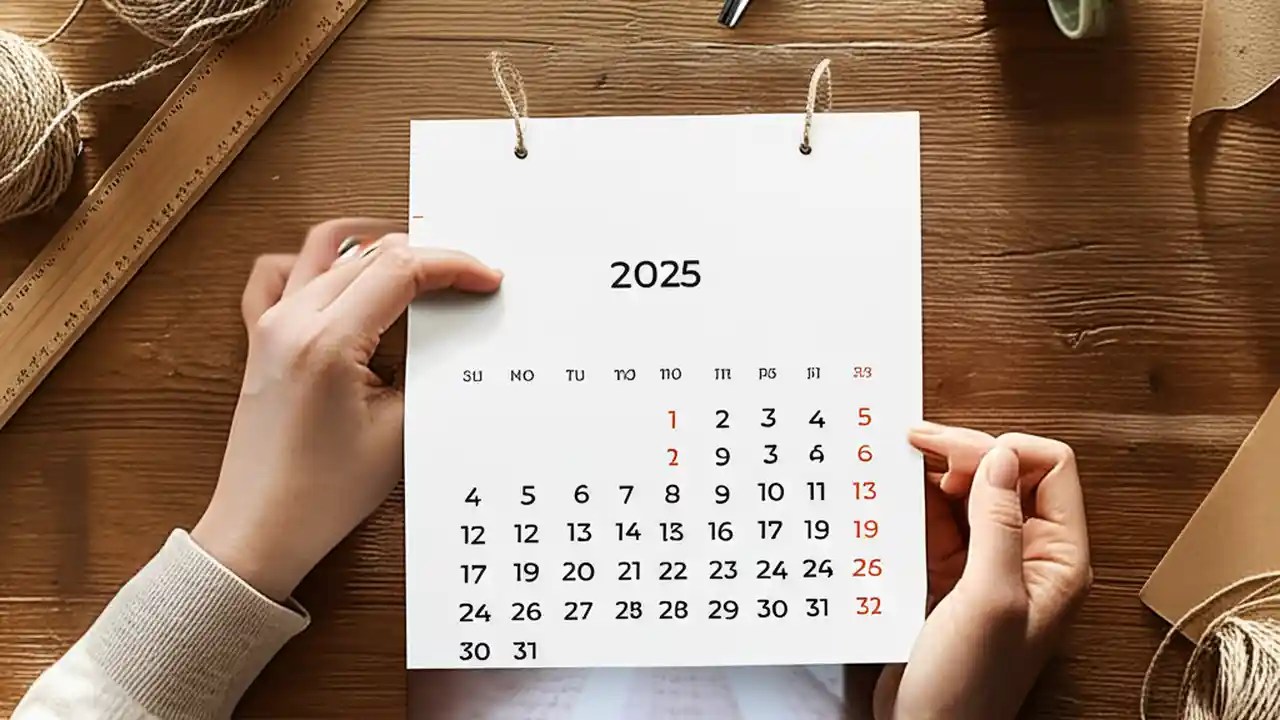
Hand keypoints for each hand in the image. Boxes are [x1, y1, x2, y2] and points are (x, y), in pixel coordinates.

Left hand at [192, 219, 502, 599]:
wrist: (261, 527)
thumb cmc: (322, 494)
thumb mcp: (400, 430)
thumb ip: (429, 367)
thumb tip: (454, 326)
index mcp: (326, 342)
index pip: (400, 270)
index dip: (453, 265)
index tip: (486, 278)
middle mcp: (291, 321)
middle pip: (369, 253)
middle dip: (426, 258)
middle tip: (466, 280)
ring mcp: (270, 325)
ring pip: (328, 250)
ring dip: (376, 249)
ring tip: (417, 268)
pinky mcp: (261, 338)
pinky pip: (281, 274)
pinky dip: (318, 263)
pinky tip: (346, 277)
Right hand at [873, 423, 1092, 719]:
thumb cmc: (969, 686)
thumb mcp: (989, 598)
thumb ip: (997, 523)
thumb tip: (1000, 456)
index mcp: (1058, 560)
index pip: (1050, 469)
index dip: (1004, 450)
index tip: (952, 452)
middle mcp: (1027, 556)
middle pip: (1005, 475)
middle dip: (963, 454)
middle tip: (913, 444)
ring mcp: (986, 566)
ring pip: (966, 496)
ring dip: (933, 477)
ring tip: (896, 464)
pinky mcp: (948, 578)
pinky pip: (935, 525)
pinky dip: (913, 508)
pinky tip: (889, 500)